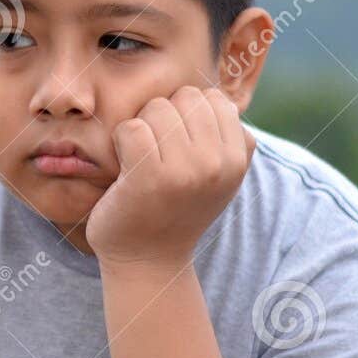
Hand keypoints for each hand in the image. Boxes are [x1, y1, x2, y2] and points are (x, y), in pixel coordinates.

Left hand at [85, 86, 255, 269]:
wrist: (147, 260)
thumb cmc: (174, 209)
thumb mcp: (216, 178)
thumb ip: (226, 140)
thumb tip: (223, 99)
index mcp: (237, 159)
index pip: (214, 98)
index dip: (188, 114)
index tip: (179, 146)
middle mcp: (217, 163)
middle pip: (185, 97)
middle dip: (165, 117)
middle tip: (158, 154)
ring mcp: (185, 170)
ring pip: (157, 108)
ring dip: (142, 129)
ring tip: (143, 162)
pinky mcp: (150, 177)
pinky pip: (132, 127)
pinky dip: (120, 142)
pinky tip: (125, 167)